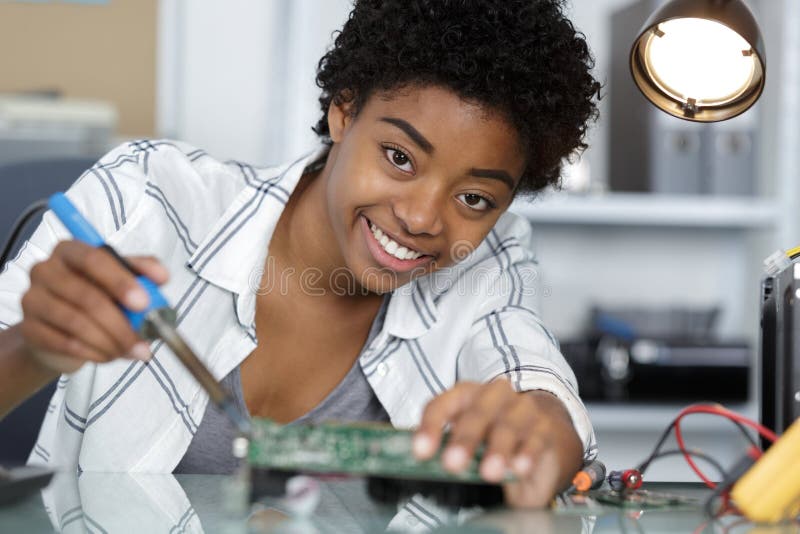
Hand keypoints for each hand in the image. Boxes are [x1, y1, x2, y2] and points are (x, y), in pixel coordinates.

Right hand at [19, 240, 168, 373]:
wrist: (65, 331)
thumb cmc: (97, 297)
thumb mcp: (123, 278)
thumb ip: (143, 272)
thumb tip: (161, 276)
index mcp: (71, 251)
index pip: (94, 259)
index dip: (121, 282)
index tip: (143, 304)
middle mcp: (46, 270)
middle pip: (86, 296)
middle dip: (121, 324)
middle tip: (143, 343)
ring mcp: (33, 299)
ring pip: (76, 322)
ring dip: (110, 342)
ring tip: (129, 351)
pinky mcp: (28, 328)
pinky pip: (64, 343)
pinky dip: (93, 353)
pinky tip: (108, 355)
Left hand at [413, 380, 582, 507]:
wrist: (539, 437)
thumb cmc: (492, 438)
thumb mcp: (468, 445)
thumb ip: (449, 453)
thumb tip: (423, 470)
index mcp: (465, 396)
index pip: (442, 405)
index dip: (430, 427)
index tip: (421, 452)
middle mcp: (493, 396)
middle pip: (476, 413)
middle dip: (464, 439)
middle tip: (452, 464)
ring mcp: (521, 409)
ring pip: (507, 425)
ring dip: (497, 449)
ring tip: (489, 473)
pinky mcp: (543, 428)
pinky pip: (535, 438)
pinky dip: (526, 454)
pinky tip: (519, 469)